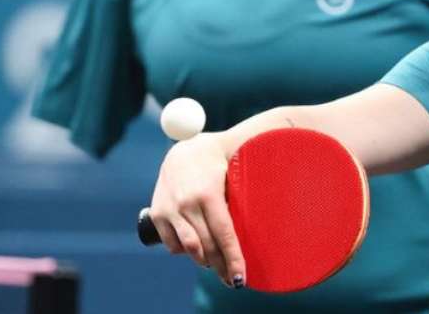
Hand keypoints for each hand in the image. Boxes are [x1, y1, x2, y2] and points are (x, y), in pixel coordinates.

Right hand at [148, 132, 245, 287]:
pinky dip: (184, 252)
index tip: (240, 278)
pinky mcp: (157, 213)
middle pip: (207, 246)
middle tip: (232, 280)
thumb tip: (271, 220)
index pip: (224, 234)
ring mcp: (170, 209)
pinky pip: (172, 243)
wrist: (186, 149)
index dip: (233, 258)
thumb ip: (247, 196)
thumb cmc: (220, 162)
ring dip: (204, 262)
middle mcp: (187, 203)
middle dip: (221, 267)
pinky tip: (196, 251)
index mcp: (209, 193)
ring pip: (189, 248)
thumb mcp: (235, 174)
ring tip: (216, 265)